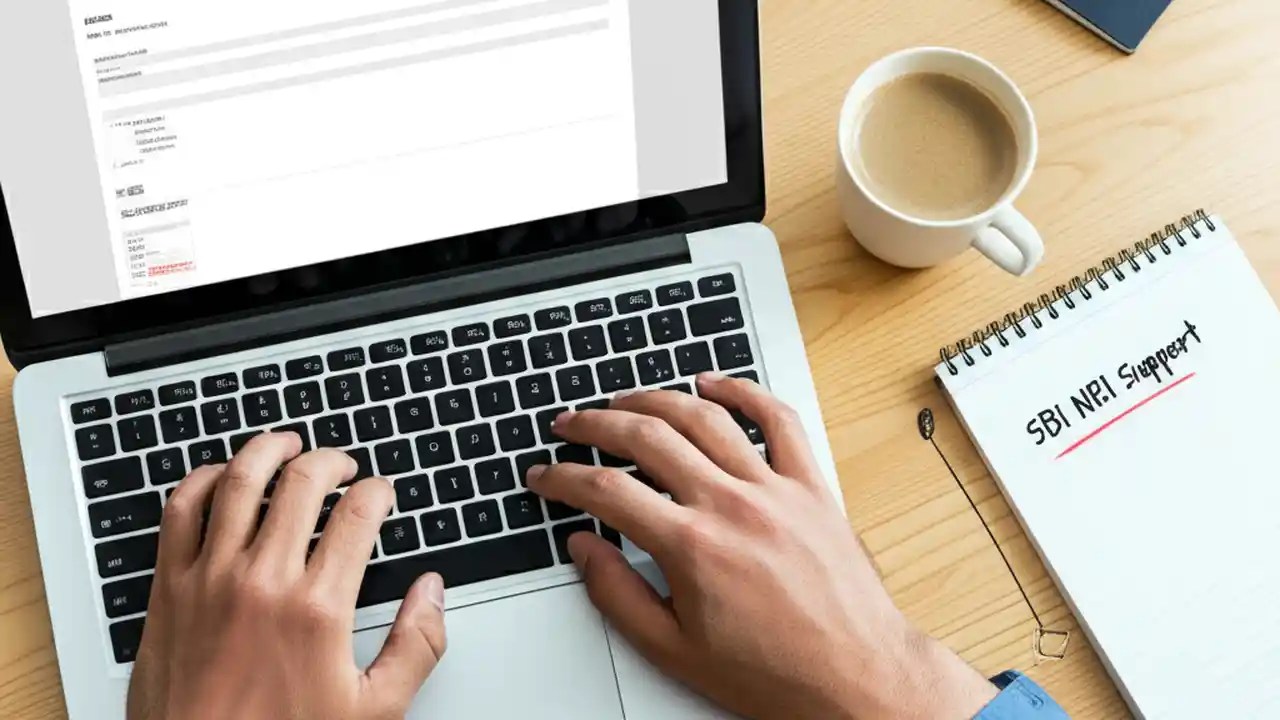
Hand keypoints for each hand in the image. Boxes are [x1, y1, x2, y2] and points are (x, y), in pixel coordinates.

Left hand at [129, 435, 446, 719]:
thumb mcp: (373, 712)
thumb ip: (417, 646)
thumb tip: (432, 593)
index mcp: (317, 608)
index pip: (358, 514)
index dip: (378, 490)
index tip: (381, 491)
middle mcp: (262, 581)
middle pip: (301, 482)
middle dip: (331, 460)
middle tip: (342, 464)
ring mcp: (209, 579)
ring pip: (238, 481)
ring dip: (267, 450)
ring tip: (285, 444)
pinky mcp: (169, 589)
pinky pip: (180, 512)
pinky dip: (201, 481)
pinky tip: (218, 477)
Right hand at [528, 374, 997, 719]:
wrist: (855, 677)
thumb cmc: (774, 672)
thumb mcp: (675, 651)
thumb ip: (618, 595)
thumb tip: (584, 549)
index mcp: (692, 547)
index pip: (607, 491)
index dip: (564, 478)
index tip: (546, 476)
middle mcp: (731, 506)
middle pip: (648, 437)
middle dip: (596, 424)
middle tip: (571, 424)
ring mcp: (775, 489)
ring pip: (705, 418)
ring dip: (656, 398)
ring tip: (625, 399)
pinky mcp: (811, 486)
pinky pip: (778, 420)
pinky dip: (744, 392)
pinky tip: (715, 384)